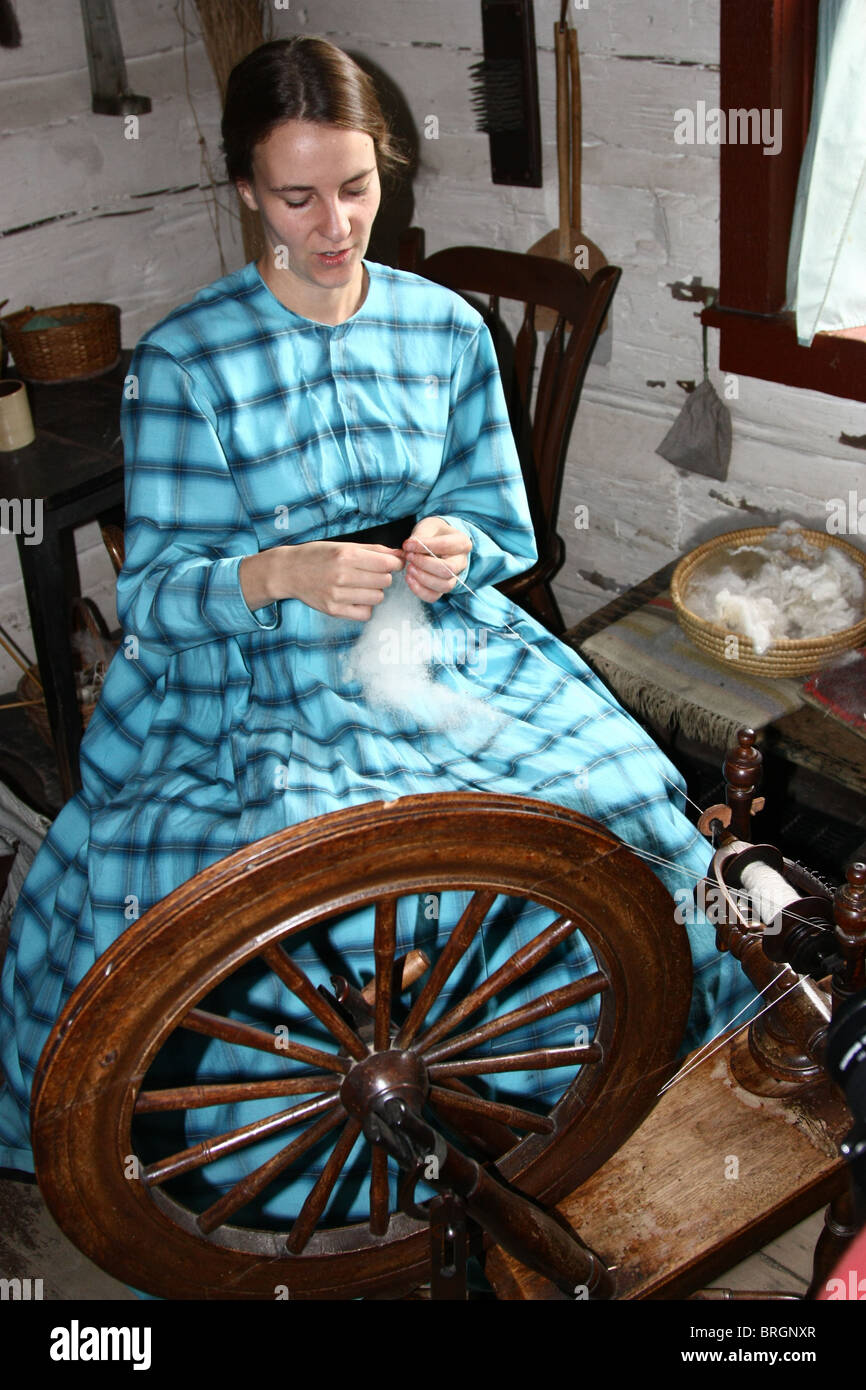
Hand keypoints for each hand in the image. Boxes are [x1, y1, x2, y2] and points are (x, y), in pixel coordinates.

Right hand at [241, 542, 403, 620]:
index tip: (390, 563)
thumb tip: (401, 554)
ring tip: (361, 585)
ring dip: (374, 591)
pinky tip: (356, 598)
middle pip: (385, 581)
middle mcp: (343, 576)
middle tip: (371, 574)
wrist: (288, 571)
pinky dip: (365, 607)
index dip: (394, 563)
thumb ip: (374, 550)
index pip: (387, 564)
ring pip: (378, 598)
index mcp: (347, 556)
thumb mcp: (344, 546)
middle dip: (383, 576)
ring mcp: (338, 596)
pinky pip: (366, 613)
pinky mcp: (334, 611)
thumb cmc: (318, 555)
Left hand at [401, 517, 470, 601]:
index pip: (446, 546)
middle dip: (424, 564)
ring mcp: (454, 577)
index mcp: (462, 543)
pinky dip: (419, 590)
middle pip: (448, 570)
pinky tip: (409, 578)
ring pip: (444, 586)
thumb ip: (421, 535)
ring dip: (422, 578)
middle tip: (409, 556)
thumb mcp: (428, 526)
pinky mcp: (443, 588)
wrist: (435, 541)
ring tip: (409, 567)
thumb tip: (411, 547)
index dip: (425, 546)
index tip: (408, 544)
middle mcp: (461, 562)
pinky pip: (434, 596)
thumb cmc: (433, 533)